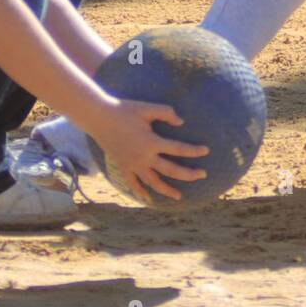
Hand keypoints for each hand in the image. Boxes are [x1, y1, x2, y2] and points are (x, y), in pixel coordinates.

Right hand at [83, 96, 207, 200]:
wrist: (99, 117)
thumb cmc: (124, 110)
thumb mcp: (147, 108)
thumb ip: (166, 113)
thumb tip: (181, 122)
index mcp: (151, 142)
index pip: (178, 149)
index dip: (194, 150)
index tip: (206, 151)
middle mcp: (143, 157)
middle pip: (170, 170)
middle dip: (188, 174)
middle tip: (203, 175)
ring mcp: (132, 164)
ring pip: (153, 182)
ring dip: (167, 190)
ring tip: (180, 196)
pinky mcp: (122, 166)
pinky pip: (133, 183)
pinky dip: (141, 192)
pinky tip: (149, 198)